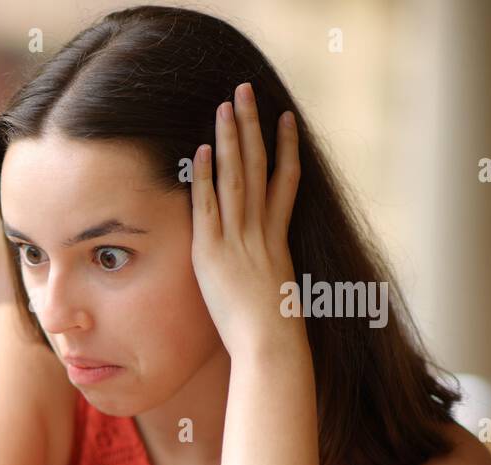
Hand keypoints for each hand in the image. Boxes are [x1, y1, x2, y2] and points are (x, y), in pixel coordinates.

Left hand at [190, 82, 301, 359]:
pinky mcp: (214, 252)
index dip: (286, 148)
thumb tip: (267, 281)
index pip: (287, 183)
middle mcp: (261, 232)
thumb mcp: (276, 296)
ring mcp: (239, 239)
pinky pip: (210, 206)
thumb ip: (269, 278)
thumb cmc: (275, 335)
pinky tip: (203, 150)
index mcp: (279, 241)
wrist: (271, 346)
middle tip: (246, 92)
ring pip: (237, 177)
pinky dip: (207, 178)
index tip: (286, 119)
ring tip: (226, 104)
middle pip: (260, 167)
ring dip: (231, 138)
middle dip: (253, 127)